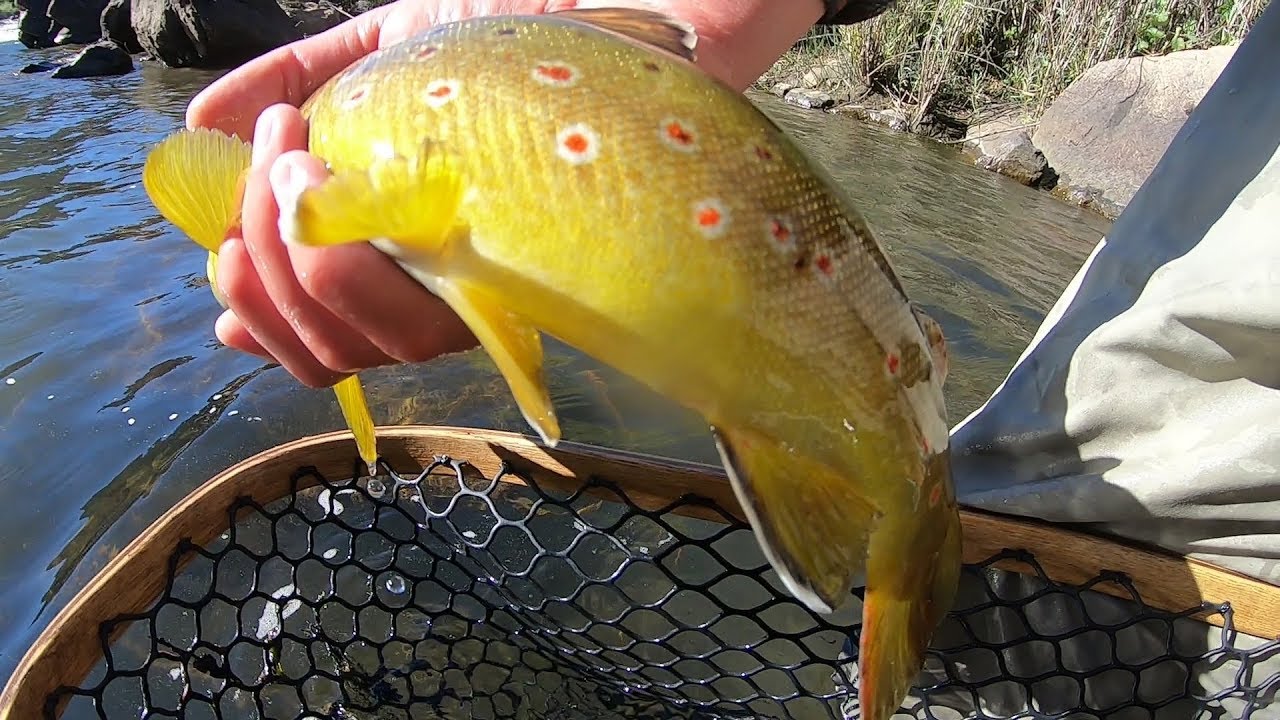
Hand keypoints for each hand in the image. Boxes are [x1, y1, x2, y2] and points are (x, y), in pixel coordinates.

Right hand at [186, 0, 564, 386]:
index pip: (325, 346)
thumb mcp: (366, 53)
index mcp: (404, 271)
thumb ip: (286, 81)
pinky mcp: (505, 278)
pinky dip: (341, 254)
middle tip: (269, 156)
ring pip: (361, 338)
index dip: (264, 320)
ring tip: (290, 153)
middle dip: (266, 255)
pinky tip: (312, 185)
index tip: (224, 264)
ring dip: (294, 250)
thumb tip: (202, 123)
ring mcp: (471, 295)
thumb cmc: (472, 42)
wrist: (560, 13)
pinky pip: (419, 313)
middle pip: (330, 344)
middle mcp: (438, 298)